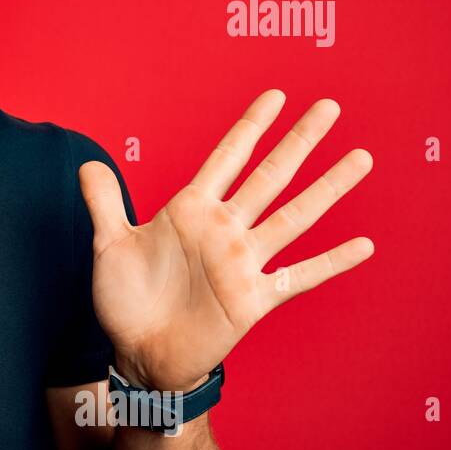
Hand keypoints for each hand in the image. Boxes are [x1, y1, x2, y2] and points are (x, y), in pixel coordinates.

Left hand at [78, 89, 372, 391]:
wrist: (138, 353)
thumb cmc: (126, 300)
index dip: (250, 127)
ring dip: (327, 188)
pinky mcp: (252, 299)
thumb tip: (87, 163)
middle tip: (330, 107)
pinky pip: (299, 276)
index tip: (276, 96)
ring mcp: (242, 263)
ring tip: (360, 158)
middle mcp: (223, 230)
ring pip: (294, 217)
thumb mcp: (109, 246)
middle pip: (270, 176)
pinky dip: (330, 262)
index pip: (227, 158)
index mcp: (191, 211)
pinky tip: (363, 246)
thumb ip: (104, 203)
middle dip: (299, 141)